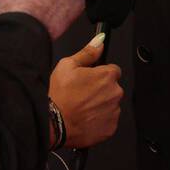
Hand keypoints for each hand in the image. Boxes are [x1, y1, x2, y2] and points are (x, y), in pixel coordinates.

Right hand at [49, 32, 123, 148]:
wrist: (54, 125)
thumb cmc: (59, 96)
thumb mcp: (67, 66)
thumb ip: (87, 53)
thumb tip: (99, 42)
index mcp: (107, 76)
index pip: (113, 70)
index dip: (101, 73)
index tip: (91, 79)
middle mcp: (114, 93)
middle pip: (112, 88)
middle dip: (101, 89)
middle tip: (83, 94)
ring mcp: (114, 111)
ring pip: (110, 104)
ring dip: (100, 104)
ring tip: (82, 107)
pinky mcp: (111, 127)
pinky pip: (108, 120)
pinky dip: (100, 119)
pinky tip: (85, 118)